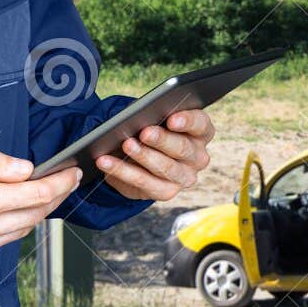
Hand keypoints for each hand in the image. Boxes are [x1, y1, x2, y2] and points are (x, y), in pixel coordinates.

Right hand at [0, 148, 81, 260]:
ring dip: (42, 210)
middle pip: (37, 214)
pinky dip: (22, 222)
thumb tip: (25, 168)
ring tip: (51, 190)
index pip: (36, 195)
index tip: (72, 171)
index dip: (60, 182)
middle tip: (69, 178)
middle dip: (58, 195)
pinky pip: (7, 238)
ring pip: (25, 228)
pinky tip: (23, 208)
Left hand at [95, 108, 213, 200]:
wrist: (141, 155)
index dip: (187, 121)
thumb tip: (139, 116)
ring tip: (125, 145)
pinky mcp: (166, 192)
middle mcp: (198, 156)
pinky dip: (122, 171)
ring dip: (143, 156)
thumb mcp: (154, 117)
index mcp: (201, 131)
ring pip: (165, 168)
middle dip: (162, 140)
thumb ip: (153, 114)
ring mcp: (184, 177)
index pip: (200, 124)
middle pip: (183, 148)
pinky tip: (106, 162)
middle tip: (144, 132)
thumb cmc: (152, 128)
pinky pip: (143, 183)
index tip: (172, 119)